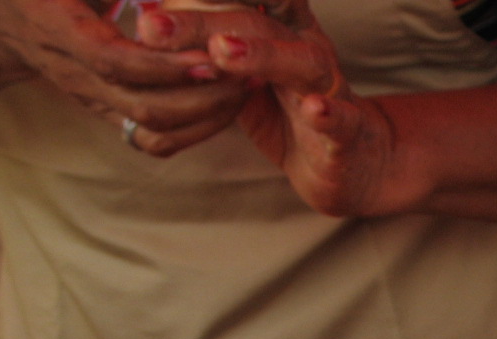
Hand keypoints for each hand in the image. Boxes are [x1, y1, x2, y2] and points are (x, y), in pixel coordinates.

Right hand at [0, 0, 245, 154]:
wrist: (2, 19)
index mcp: (60, 30)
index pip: (114, 62)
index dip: (164, 66)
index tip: (208, 58)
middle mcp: (78, 76)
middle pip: (145, 108)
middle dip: (205, 97)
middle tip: (248, 72)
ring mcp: (96, 102)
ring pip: (156, 132)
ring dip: (210, 116)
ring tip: (248, 86)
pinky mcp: (112, 114)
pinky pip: (158, 141)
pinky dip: (198, 130)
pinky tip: (227, 102)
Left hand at [137, 0, 389, 213]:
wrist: (349, 161)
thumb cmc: (288, 111)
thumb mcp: (241, 73)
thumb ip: (206, 47)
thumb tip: (147, 19)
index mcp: (278, 28)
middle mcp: (304, 46)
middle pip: (256, 22)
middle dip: (202, 21)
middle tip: (151, 26)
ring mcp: (328, 87)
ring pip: (299, 61)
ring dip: (261, 54)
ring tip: (221, 52)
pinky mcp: (347, 129)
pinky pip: (341, 118)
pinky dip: (330, 113)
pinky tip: (314, 110)